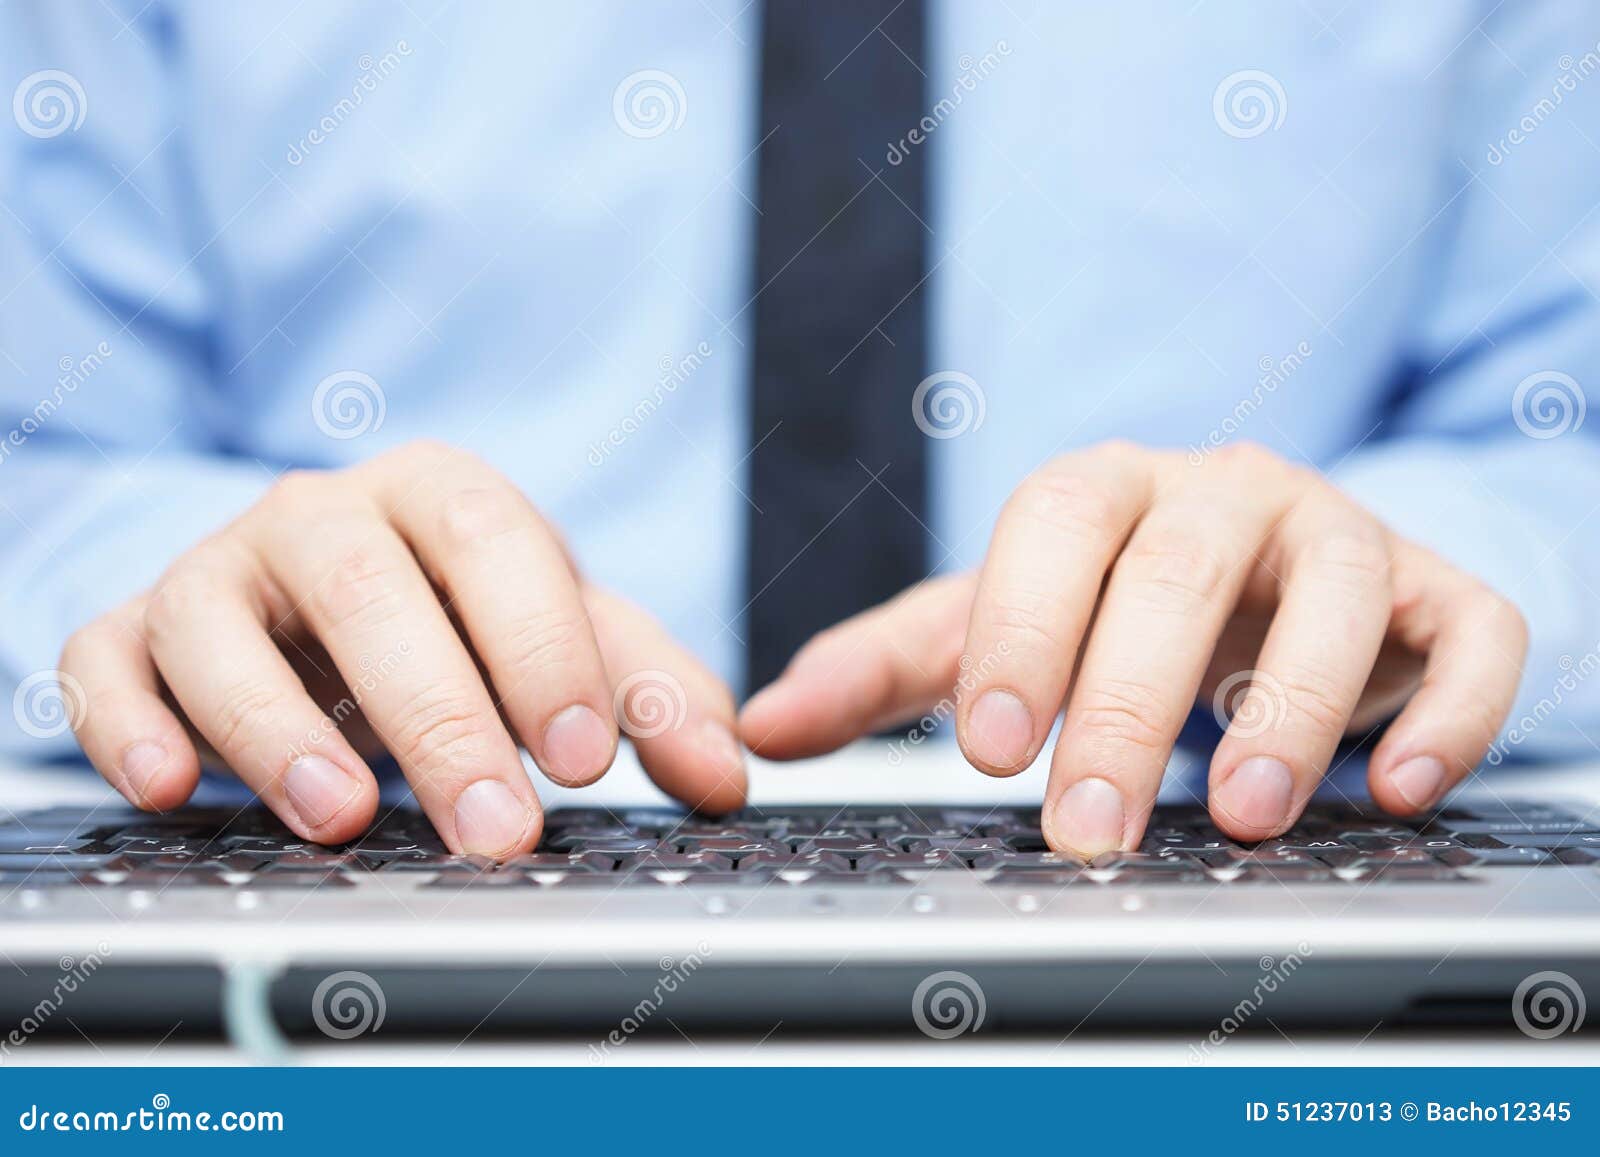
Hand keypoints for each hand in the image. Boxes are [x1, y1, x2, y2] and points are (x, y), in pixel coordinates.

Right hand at [60, 440, 743, 856]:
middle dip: (439, 717)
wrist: (326, 591)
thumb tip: (729, 771)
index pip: (497, 544)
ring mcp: (221, 565)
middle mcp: (327, 514)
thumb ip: (650, 694)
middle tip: (498, 830)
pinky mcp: (136, 627)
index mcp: (445, 496)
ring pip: (223, 620)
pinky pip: (109, 657)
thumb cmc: (459, 615)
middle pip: (371, 591)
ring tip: (346, 817)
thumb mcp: (562, 637)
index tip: (581, 757)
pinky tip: (172, 785)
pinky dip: (129, 718)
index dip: (540, 647)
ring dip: (279, 724)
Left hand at [740, 441, 1526, 855]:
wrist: (1256, 574)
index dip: (1023, 626)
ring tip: (1242, 815)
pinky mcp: (1437, 590)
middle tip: (1086, 829)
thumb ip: (881, 670)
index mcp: (1106, 490)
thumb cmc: (1106, 604)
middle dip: (1129, 702)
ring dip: (1294, 704)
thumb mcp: (994, 626)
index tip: (992, 749)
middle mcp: (1224, 493)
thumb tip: (758, 727)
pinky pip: (1470, 628)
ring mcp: (1339, 534)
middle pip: (1182, 568)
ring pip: (1336, 587)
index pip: (1056, 523)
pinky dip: (1447, 705)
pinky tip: (1392, 789)